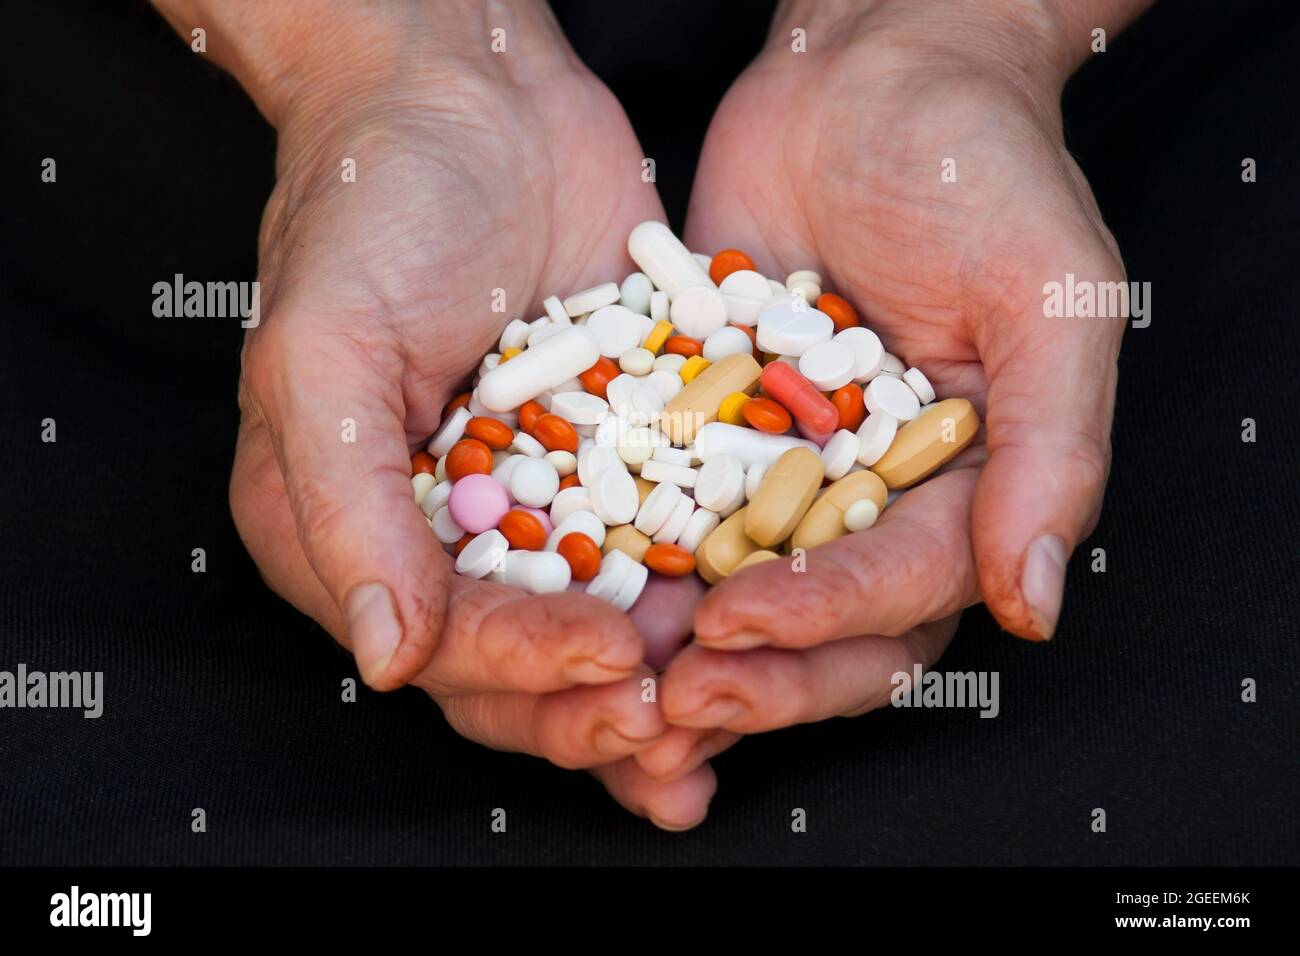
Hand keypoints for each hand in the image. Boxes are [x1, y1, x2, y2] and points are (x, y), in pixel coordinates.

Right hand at [159, 0, 713, 826]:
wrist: (472, 95)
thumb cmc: (368, 204)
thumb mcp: (322, 351)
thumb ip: (345, 507)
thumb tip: (385, 656)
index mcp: (354, 528)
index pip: (444, 643)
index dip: (528, 671)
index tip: (611, 666)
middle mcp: (447, 527)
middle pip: (526, 658)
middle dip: (602, 699)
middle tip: (680, 718)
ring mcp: (542, 492)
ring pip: (606, 615)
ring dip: (668, 674)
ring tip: (735, 705)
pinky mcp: (619, 449)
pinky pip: (668, 530)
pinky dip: (713, 579)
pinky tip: (767, 611)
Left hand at [650, 0, 1133, 744]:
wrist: (868, 76)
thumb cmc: (982, 167)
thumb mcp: (1049, 297)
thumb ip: (1052, 448)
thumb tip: (1036, 605)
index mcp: (969, 487)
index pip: (907, 588)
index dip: (830, 618)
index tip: (744, 627)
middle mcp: (877, 495)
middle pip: (827, 624)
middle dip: (759, 673)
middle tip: (681, 698)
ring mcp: (787, 467)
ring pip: (742, 589)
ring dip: (685, 651)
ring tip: (620, 682)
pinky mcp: (709, 428)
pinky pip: (669, 504)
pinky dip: (631, 557)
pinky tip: (577, 590)